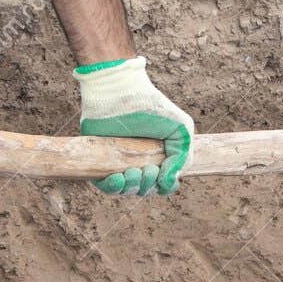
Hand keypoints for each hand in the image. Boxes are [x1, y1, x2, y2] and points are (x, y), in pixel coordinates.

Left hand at [75, 57, 193, 195]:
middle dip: (149, 185)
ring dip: (132, 188)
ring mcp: (118, 161)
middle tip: (148, 168)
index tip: (164, 174)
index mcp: (158, 156)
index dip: (165, 186)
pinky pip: (104, 185)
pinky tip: (119, 177)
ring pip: (126, 190)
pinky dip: (112, 187)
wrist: (121, 91)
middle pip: (145, 190)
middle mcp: (138, 161)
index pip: (162, 184)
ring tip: (133, 172)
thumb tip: (168, 184)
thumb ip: (183, 158)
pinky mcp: (100, 158)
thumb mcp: (181, 130)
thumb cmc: (152, 107)